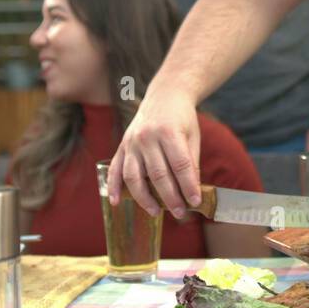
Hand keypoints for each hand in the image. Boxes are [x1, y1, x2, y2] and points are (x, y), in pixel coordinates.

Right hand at [108, 88, 201, 219]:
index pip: (179, 166)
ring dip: (144, 198)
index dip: (188, 186)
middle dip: (170, 197)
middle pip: (158, 174)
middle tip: (180, 213)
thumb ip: (190, 164)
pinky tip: (116, 202)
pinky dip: (113, 187)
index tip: (195, 202)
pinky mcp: (123, 145)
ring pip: (134, 176)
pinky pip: (115, 169)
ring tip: (156, 212)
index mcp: (169, 132)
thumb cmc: (182, 118)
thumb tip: (191, 193)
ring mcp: (132, 142)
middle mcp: (147, 137)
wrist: (165, 94)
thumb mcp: (192, 137)